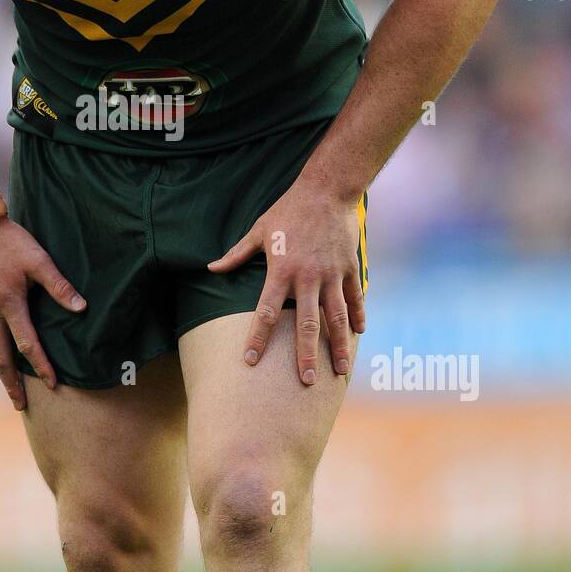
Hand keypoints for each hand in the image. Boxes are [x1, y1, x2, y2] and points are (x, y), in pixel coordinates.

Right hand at [0, 217, 85, 409]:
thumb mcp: (39, 259)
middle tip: (19, 404)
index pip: (27, 343)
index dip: (41, 365)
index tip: (53, 384)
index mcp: (8, 303)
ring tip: (8, 384)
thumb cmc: (11, 241)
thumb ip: (59, 286)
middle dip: (10, 383)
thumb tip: (81, 308)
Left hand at [206, 180, 365, 384]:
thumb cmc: (288, 210)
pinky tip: (359, 335)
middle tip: (307, 381)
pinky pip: (354, 298)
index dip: (257, 337)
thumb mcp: (259, 230)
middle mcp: (308, 277)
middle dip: (306, 355)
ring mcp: (332, 274)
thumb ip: (236, 254)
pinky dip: (358, 316)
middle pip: (306, 324)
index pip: (265, 312)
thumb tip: (211, 268)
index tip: (251, 360)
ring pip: (336, 317)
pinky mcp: (350, 268)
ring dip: (338, 345)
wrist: (327, 190)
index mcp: (281, 271)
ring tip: (339, 371)